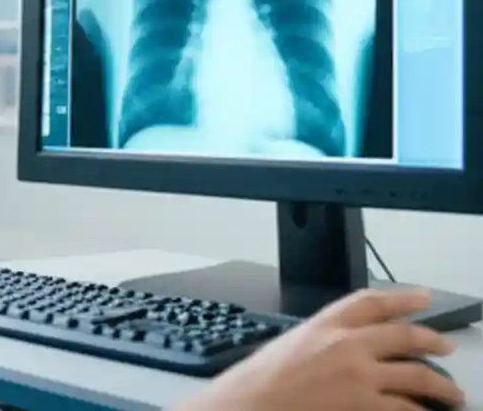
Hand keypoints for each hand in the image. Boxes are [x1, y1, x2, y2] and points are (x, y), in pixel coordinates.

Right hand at [174, 289, 464, 410]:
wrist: (246, 405)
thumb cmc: (257, 383)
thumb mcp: (288, 347)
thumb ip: (320, 342)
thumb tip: (349, 350)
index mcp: (323, 325)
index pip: (370, 302)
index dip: (402, 298)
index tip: (423, 297)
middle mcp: (346, 345)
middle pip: (403, 334)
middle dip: (432, 340)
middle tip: (446, 346)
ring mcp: (359, 377)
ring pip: (417, 375)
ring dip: (441, 385)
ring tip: (452, 394)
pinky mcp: (364, 405)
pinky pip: (406, 409)